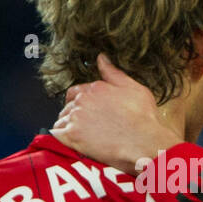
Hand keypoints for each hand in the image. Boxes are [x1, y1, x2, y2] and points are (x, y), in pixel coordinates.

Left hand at [51, 54, 180, 172]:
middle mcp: (82, 101)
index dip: (82, 100)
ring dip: (69, 125)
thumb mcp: (135, 89)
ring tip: (85, 134)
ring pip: (62, 118)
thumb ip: (113, 73)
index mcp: (95, 88)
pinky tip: (73, 139)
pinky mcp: (72, 136)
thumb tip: (101, 58)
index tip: (89, 109)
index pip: (77, 91)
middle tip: (89, 124)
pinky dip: (62, 136)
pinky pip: (57, 133)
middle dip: (76, 113)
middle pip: (69, 105)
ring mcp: (76, 118)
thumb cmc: (143, 119)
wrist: (145, 143)